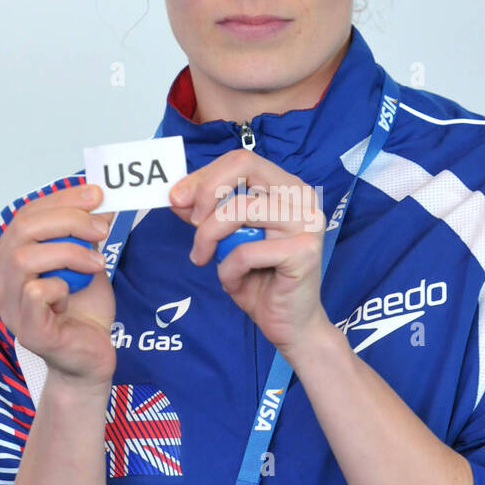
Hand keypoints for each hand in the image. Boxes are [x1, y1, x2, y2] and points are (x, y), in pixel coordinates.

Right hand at [0, 183, 116, 389]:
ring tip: (96, 263)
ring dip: (69, 253)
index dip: (61, 199)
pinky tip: (72, 295)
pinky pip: (36, 291)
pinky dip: (61, 285)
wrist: (92, 354)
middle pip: (23, 228)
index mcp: (5, 257)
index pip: (25, 214)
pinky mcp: (26, 330)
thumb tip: (96, 196)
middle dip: (69, 220)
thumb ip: (81, 232)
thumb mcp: (82, 259)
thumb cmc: (82, 308)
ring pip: (25, 257)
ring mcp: (7, 306)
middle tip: (101, 229)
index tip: (95, 194)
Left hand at [168, 153, 330, 359]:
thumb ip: (205, 213)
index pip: (241, 160)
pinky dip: (228, 269)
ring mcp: (307, 222)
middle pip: (244, 166)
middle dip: (205, 192)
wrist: (290, 324)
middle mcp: (302, 197)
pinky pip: (246, 251)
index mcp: (286, 187)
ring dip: (209, 236)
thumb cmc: (259, 280)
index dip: (203, 176)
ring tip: (205, 259)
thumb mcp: (224, 240)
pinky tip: (235, 281)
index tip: (176, 199)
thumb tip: (177, 193)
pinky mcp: (304, 252)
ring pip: (239, 208)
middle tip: (190, 223)